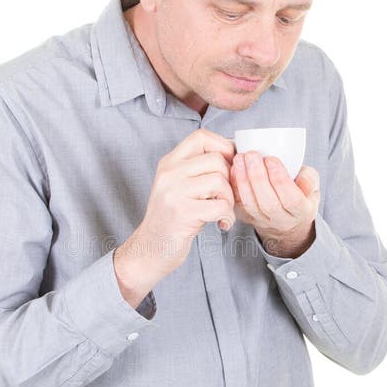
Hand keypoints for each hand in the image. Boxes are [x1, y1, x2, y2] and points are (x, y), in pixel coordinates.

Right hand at [124, 128, 235, 277]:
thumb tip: (235, 155)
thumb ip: (198, 170)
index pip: (201, 137)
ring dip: (229, 200)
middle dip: (230, 180)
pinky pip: (220, 206)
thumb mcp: (178, 186)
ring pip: (220, 181)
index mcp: (169, 163)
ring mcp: (173, 192)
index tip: (229, 166)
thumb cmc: (172, 219)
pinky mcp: (182, 213)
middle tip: (226, 197)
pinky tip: (221, 224)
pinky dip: (227, 216)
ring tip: (222, 212)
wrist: (150, 249)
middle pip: (216, 160)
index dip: (223, 147)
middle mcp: (169, 173)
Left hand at [230, 152, 320, 256]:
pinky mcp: (247, 218)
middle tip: (252, 155)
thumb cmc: (299, 195)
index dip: (280, 180)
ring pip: (250, 204)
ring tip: (240, 159)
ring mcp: (262, 221)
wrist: (286, 219)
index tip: (271, 159)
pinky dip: (234, 186)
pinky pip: (238, 204)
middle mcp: (282, 221)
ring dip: (243, 180)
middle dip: (258, 177)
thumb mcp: (312, 187)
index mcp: (301, 212)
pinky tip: (233, 169)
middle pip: (268, 203)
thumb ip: (309, 179)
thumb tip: (299, 175)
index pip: (291, 199)